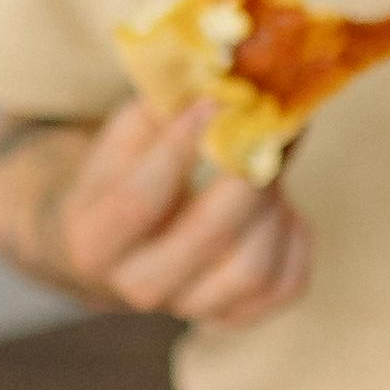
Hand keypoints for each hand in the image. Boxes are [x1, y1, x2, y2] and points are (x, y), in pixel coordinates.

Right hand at [3, 105, 313, 331]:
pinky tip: (281, 207)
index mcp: (93, 240)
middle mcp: (137, 287)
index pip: (139, 199)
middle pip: (208, 238)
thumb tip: (227, 71)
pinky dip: (296, 238)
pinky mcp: (235, 318)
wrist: (115, 245)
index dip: (181, 146)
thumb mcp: (122, 138)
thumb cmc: (122, 175)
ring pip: (253, 268)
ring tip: (270, 166)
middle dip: (245, 176)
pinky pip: (286, 284)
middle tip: (263, 131)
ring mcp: (190, 309)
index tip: (216, 100)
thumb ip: (164, 107)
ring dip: (274, 208)